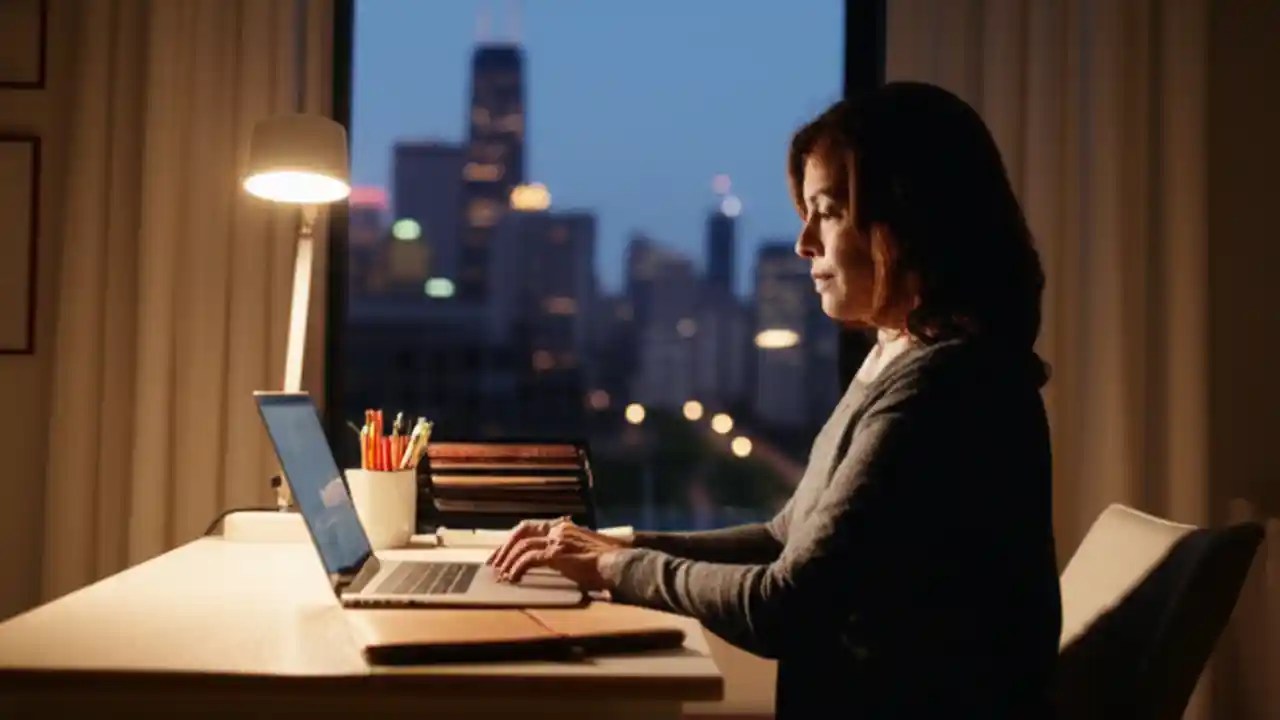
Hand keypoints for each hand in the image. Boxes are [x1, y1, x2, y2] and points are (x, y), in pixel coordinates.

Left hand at [491, 520, 628, 590]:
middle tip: (494, 564)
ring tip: (502, 576)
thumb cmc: (606, 563)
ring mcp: (557, 540)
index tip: (502, 554)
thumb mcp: (583, 550)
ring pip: (522, 546)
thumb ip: (567, 550)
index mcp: (563, 527)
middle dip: (505, 548)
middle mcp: (558, 529)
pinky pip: (528, 559)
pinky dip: (517, 569)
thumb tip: (553, 561)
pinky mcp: (557, 553)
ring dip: (508, 561)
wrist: (618, 564)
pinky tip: (513, 579)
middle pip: (521, 532)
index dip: (513, 540)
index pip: (530, 528)